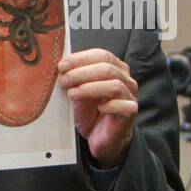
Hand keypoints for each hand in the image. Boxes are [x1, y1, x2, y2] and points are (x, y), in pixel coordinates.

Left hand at [57, 48, 136, 166]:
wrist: (99, 135)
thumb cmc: (89, 110)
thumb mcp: (78, 90)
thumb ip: (73, 77)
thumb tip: (60, 66)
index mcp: (115, 68)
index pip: (102, 55)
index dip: (81, 58)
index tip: (62, 65)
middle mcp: (126, 79)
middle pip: (107, 69)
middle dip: (81, 73)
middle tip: (64, 80)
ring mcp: (130, 95)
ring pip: (114, 85)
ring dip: (89, 88)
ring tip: (72, 94)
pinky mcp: (130, 112)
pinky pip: (122, 105)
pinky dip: (108, 105)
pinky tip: (97, 107)